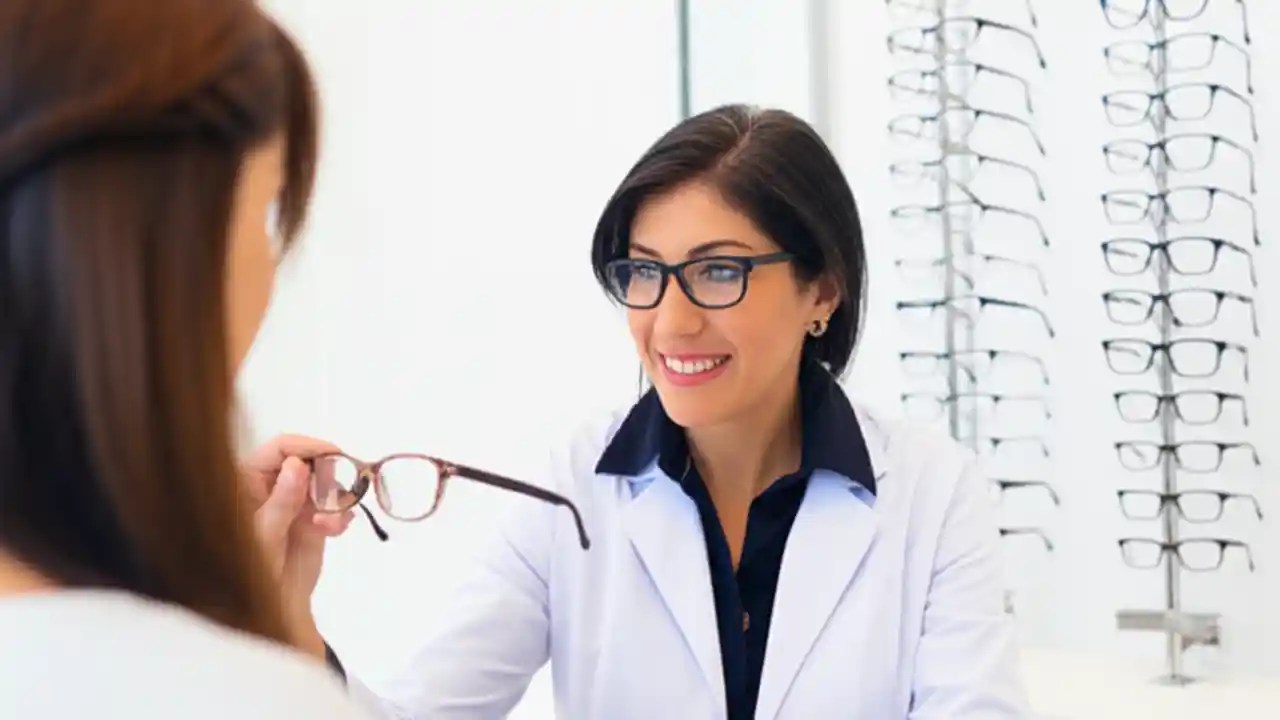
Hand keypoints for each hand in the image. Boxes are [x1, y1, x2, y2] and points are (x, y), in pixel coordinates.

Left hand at [243, 435, 353, 642]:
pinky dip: (339, 514)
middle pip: (308, 460)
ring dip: (335, 499)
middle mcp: (271, 485)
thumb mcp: (264, 535)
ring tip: (331, 524)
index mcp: (247, 480)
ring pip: (326, 482)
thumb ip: (281, 500)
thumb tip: (297, 464)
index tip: (335, 457)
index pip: (279, 448)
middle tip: (336, 497)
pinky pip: (334, 504)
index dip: (307, 447)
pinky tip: (334, 529)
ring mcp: (293, 500)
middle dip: (327, 477)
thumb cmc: (251, 571)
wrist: (270, 607)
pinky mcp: (312, 518)